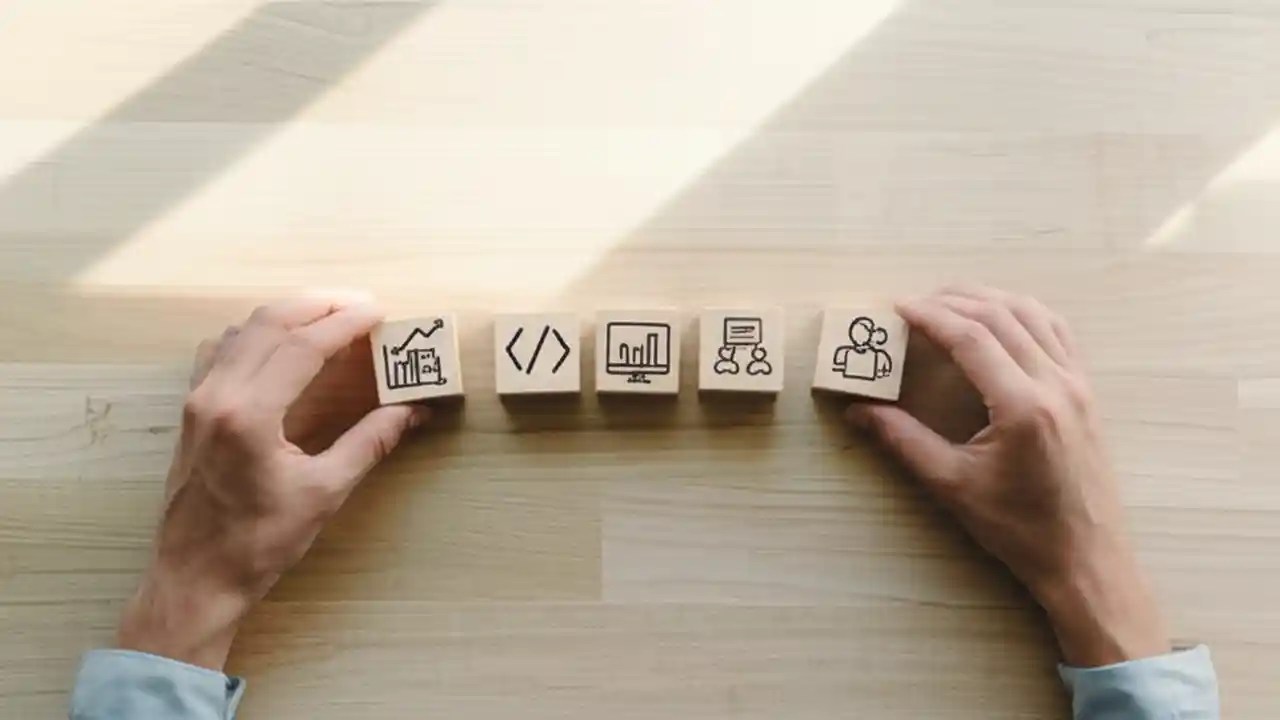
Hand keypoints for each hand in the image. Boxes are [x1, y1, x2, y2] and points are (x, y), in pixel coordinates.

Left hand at [117, 296, 428, 669]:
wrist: (194, 578)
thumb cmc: (260, 544)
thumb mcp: (324, 493)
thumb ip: (370, 442)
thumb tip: (413, 410)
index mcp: (250, 415)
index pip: (303, 346)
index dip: (345, 322)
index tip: (379, 312)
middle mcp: (216, 395)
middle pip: (270, 323)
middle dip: (319, 305)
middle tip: (361, 304)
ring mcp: (197, 399)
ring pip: (243, 330)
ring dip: (288, 314)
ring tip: (329, 315)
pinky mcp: (190, 410)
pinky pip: (221, 350)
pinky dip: (256, 333)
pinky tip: (280, 342)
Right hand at [847, 285, 1168, 666]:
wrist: (1087, 559)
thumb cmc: (1019, 530)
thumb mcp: (953, 485)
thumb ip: (903, 441)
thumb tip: (857, 412)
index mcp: (1022, 407)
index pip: (972, 338)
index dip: (930, 315)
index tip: (896, 307)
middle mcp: (1056, 385)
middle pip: (1001, 316)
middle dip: (954, 299)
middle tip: (914, 302)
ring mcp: (1078, 385)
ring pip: (1034, 315)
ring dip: (989, 299)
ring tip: (950, 300)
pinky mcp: (1088, 392)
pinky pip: (1058, 332)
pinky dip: (1024, 313)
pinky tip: (1000, 317)